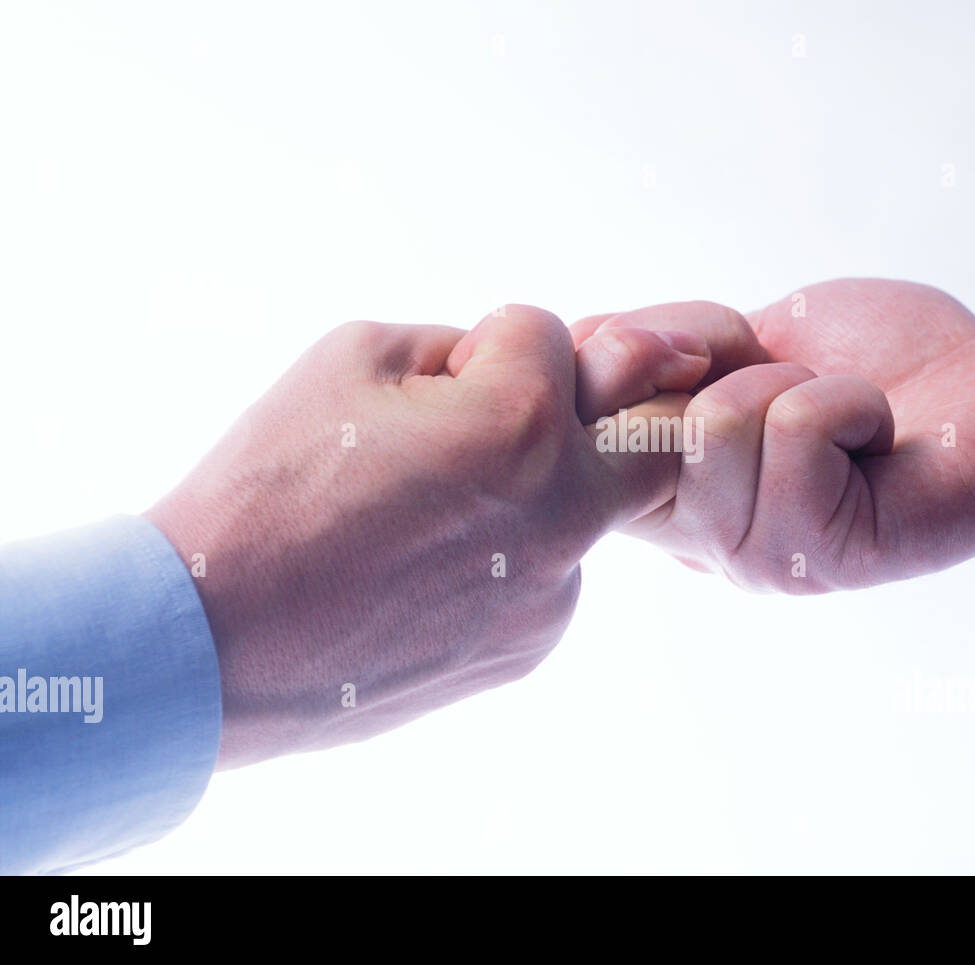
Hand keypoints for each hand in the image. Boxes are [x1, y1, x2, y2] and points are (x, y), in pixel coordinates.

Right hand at [146, 305, 723, 767]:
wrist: (217, 640)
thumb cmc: (272, 486)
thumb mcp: (351, 358)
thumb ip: (453, 346)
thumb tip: (501, 364)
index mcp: (524, 421)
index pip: (549, 333)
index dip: (487, 345)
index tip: (437, 383)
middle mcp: (564, 509)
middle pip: (648, 437)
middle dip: (594, 412)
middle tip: (520, 424)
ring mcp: (554, 588)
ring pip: (585, 510)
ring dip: (538, 492)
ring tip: (430, 519)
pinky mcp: (533, 644)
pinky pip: (548, 576)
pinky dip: (510, 559)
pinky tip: (425, 575)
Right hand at [598, 279, 974, 593]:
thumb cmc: (878, 362)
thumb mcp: (738, 333)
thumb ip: (647, 349)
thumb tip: (581, 348)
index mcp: (666, 486)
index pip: (570, 426)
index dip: (618, 356)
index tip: (698, 345)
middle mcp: (698, 538)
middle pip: (632, 424)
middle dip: (720, 356)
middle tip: (792, 376)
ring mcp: (758, 557)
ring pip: (717, 426)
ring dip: (796, 384)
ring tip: (842, 413)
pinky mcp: (827, 556)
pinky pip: (797, 434)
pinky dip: (847, 399)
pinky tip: (879, 435)